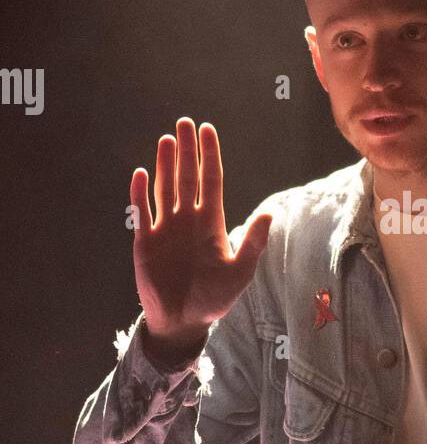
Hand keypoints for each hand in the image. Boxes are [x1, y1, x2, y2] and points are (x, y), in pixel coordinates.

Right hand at [130, 118, 271, 350]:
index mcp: (211, 223)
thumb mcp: (241, 271)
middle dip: (186, 150)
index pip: (210, 180)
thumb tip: (270, 213)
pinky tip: (140, 174)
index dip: (209, 155)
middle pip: (187, 177)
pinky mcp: (146, 242)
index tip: (207, 130)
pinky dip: (140, 194)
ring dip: (164, 165)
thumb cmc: (215, 298)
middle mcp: (188, 220)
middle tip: (184, 123)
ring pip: (164, 189)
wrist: (184, 320)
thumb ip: (253, 242)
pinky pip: (141, 213)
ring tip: (166, 140)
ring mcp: (166, 229)